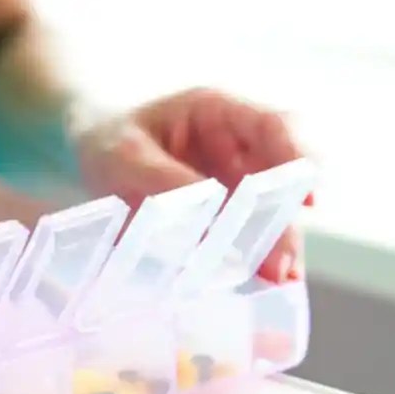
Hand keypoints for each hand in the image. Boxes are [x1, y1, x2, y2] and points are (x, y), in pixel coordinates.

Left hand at [75, 88, 312, 282]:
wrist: (86, 154)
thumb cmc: (107, 141)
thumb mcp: (125, 155)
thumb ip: (163, 179)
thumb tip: (208, 210)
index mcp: (217, 112)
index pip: (272, 126)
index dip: (297, 158)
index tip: (308, 198)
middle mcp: (237, 145)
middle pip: (281, 177)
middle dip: (285, 220)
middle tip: (282, 265)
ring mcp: (235, 179)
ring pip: (272, 209)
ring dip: (277, 243)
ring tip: (278, 280)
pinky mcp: (224, 211)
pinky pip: (248, 231)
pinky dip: (255, 253)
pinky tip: (261, 281)